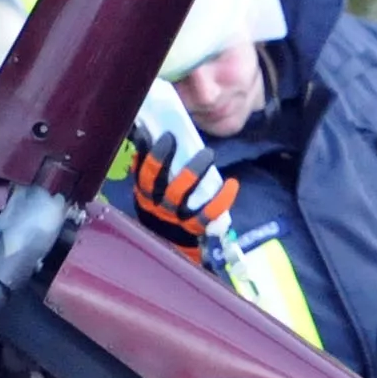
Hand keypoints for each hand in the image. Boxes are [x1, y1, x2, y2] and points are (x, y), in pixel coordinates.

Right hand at [133, 136, 235, 260]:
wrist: (171, 244)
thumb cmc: (162, 207)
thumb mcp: (150, 191)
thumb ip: (150, 169)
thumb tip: (151, 133)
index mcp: (144, 194)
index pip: (144, 173)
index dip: (151, 153)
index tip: (163, 134)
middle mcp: (157, 206)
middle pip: (161, 181)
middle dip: (169, 157)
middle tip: (177, 137)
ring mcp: (176, 218)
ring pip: (184, 194)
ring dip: (196, 171)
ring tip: (208, 153)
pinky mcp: (195, 227)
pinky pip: (210, 212)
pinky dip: (222, 198)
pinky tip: (231, 182)